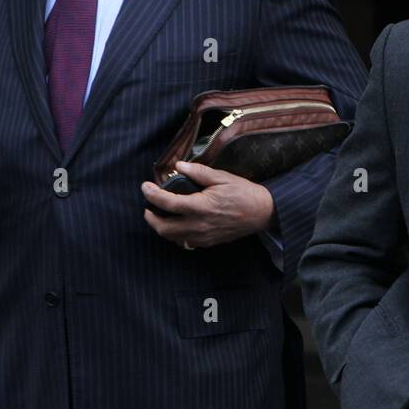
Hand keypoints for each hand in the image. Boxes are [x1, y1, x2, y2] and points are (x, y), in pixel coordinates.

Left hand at [141, 160, 274, 249]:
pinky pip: (184, 242)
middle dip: (151, 217)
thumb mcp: (222, 177)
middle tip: (148, 206)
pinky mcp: (208, 242)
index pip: (167, 202)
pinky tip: (178, 224)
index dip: (151, 194)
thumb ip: (199, 172)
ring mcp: (203, 236)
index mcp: (200, 206)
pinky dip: (175, 234)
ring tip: (161, 215)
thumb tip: (179, 166)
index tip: (145, 186)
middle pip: (163, 227)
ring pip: (172, 238)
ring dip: (162, 227)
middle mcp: (198, 224)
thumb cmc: (244, 193)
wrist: (263, 212)